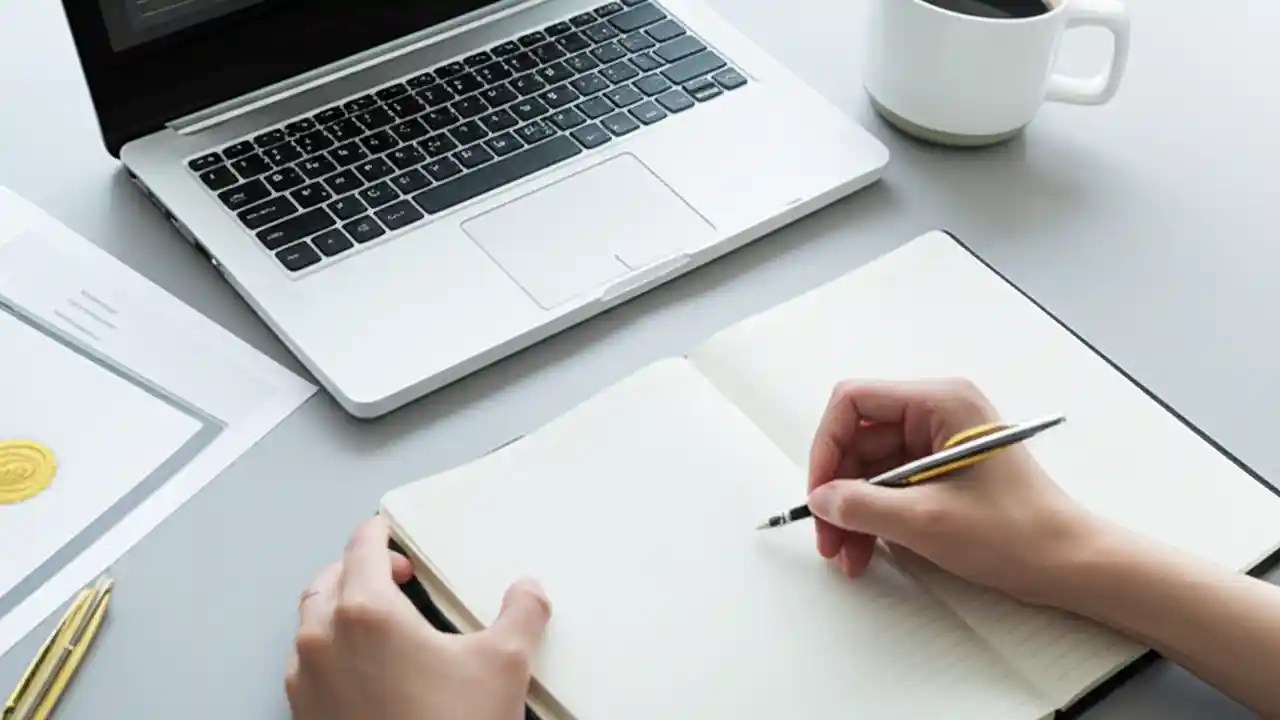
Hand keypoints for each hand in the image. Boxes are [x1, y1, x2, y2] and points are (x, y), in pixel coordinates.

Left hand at [286, 516, 550, 719]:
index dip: (379, 533)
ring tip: (381, 621)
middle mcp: (323, 641)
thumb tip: (528, 592)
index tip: (385, 530)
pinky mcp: (305, 715)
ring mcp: (307, 682)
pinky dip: (331, 652)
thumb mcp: (505, 664)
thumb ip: (521, 614)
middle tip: (396, 577)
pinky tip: (366, 669)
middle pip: (328, 580)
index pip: (361, 548)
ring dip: (340, 610)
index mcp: (365, 613)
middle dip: (359, 570)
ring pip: (311, 624)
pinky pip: (307, 666)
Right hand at [806, 378, 1097, 604]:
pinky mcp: (941, 473)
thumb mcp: (929, 521)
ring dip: (852, 511)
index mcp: (941, 403)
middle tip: (828, 536)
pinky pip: (890, 487)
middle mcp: (937, 414)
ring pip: (869, 468)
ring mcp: (939, 443)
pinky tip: (868, 550)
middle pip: (858, 440)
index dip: (827, 446)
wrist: (1070, 564)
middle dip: (837, 490)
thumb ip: (864, 506)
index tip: (820, 492)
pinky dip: (873, 517)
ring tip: (848, 555)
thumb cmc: (1019, 533)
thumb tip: (821, 498)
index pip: (855, 403)